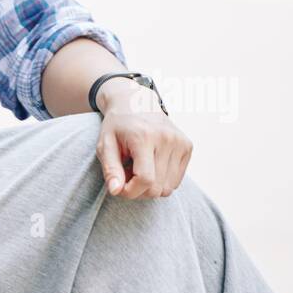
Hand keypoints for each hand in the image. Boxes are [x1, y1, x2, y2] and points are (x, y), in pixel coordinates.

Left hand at [95, 80, 192, 198]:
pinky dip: (163, 180)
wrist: (135, 102)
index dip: (131, 191)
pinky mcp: (187, 146)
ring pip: (168, 188)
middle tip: (127, 175)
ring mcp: (179, 141)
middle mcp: (166, 138)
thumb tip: (116, 191)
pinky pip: (177, 181)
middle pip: (157, 187)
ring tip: (139, 169)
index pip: (145, 179)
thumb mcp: (105, 144)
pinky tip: (152, 165)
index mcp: (144, 136)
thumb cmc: (117, 126)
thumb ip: (110, 169)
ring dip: (152, 186)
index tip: (120, 187)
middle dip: (139, 190)